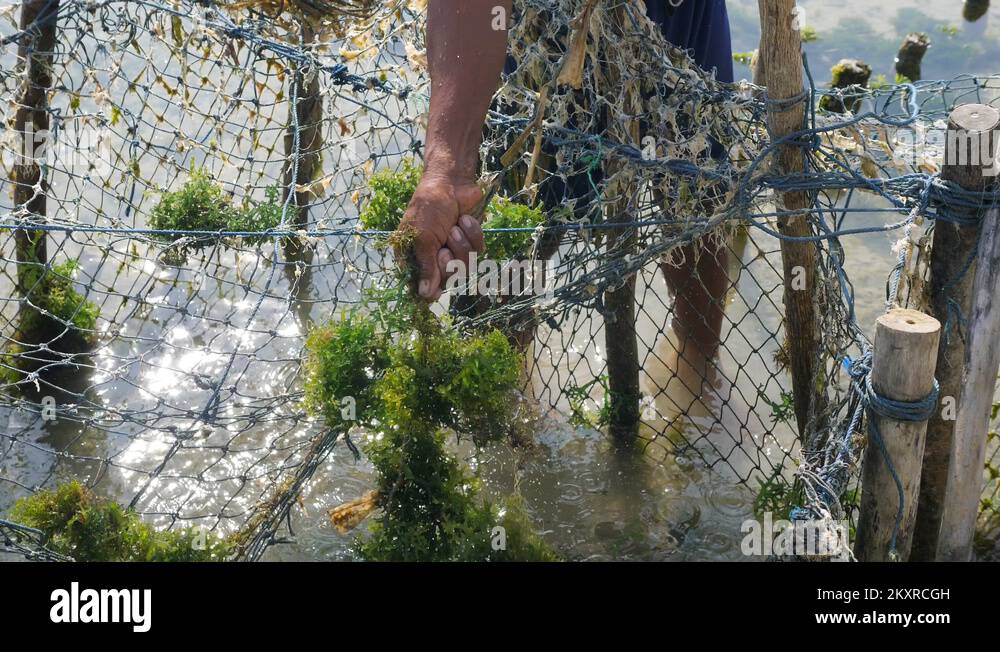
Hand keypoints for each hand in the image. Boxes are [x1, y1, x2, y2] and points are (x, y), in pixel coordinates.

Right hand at [397, 171, 484, 299]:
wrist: (451, 181)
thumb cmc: (429, 205)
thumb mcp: (423, 236)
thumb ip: (425, 266)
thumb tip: (424, 296)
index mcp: (414, 258)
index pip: (424, 286)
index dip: (434, 284)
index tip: (438, 277)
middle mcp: (433, 258)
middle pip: (449, 280)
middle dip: (451, 260)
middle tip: (446, 243)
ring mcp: (453, 251)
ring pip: (466, 267)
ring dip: (463, 245)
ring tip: (455, 227)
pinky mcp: (470, 243)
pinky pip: (478, 252)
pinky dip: (473, 235)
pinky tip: (465, 220)